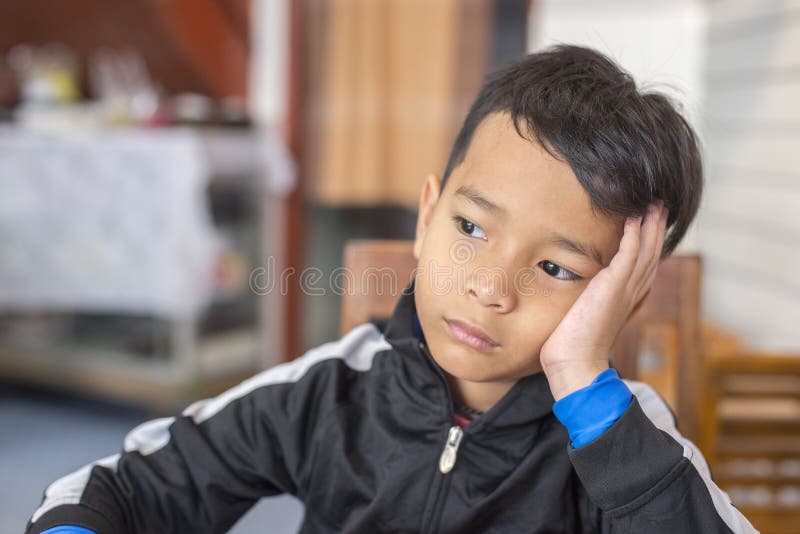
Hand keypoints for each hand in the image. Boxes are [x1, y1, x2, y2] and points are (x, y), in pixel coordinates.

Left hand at [539, 201, 668, 400]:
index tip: (649, 220)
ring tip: (653, 202)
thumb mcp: (584, 314)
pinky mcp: (614, 286)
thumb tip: (580, 293)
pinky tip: (634, 217)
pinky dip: (633, 234)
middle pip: (651, 253)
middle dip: (655, 227)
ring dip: (650, 225)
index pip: (643, 264)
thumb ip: (588, 300)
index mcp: (626, 298)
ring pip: (645, 250)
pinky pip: (629, 254)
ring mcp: (625, 289)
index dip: (648, 241)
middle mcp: (631, 292)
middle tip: (659, 203)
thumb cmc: (572, 345)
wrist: (575, 364)